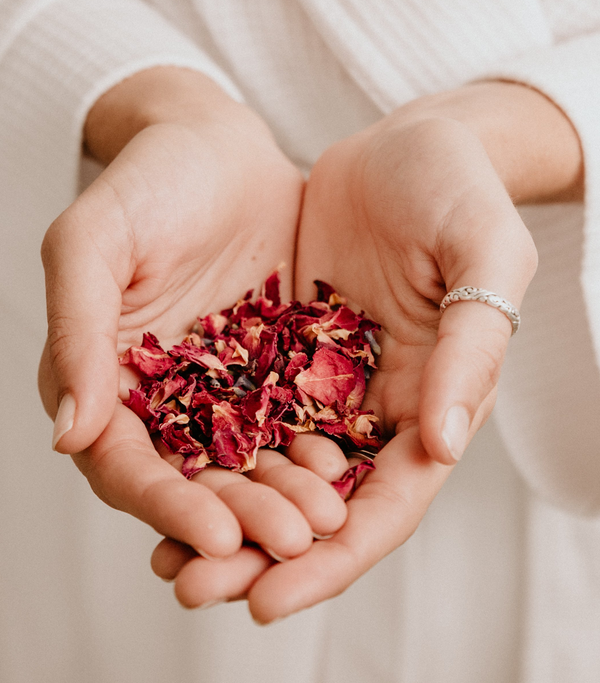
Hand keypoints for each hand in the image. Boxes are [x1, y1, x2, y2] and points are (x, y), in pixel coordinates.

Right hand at [39, 67, 345, 560]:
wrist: (215, 144)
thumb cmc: (144, 183)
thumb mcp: (93, 243)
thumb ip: (77, 332)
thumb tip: (70, 436)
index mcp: (106, 380)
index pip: (128, 465)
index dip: (169, 506)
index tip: (218, 532)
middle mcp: (164, 398)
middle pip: (198, 479)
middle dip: (243, 516)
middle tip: (292, 539)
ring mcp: (224, 386)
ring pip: (253, 460)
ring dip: (286, 496)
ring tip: (328, 517)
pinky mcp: (275, 366)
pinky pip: (296, 418)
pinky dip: (318, 448)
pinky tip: (350, 468)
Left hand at [162, 82, 580, 618]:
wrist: (408, 144)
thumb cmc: (459, 192)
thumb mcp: (482, 255)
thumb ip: (473, 346)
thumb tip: (443, 446)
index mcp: (435, 401)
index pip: (386, 504)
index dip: (333, 560)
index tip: (269, 600)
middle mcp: (377, 405)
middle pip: (318, 503)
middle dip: (259, 553)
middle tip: (190, 585)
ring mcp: (327, 379)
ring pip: (272, 467)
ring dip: (223, 513)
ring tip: (163, 552)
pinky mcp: (286, 346)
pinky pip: (241, 406)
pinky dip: (207, 446)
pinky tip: (160, 469)